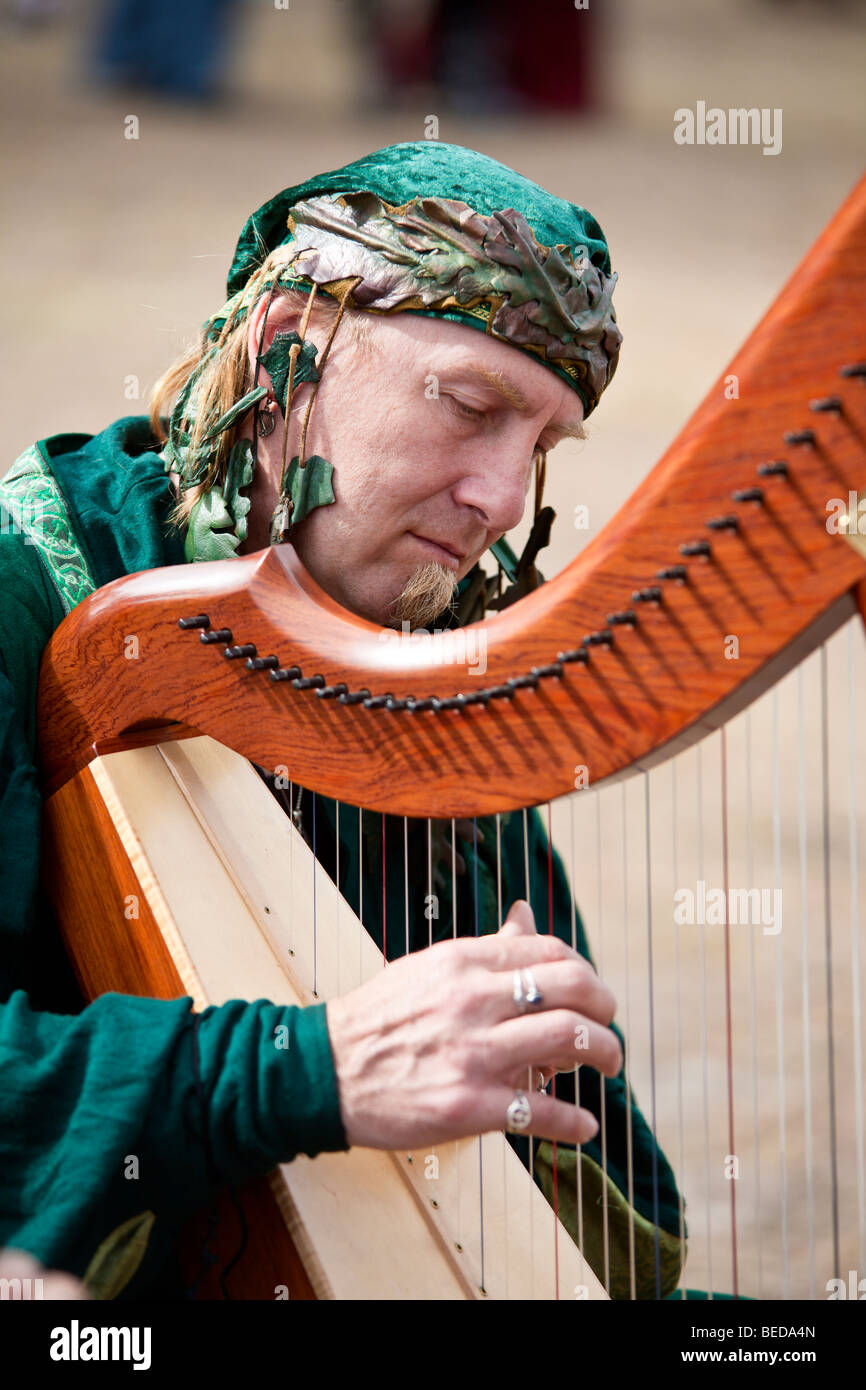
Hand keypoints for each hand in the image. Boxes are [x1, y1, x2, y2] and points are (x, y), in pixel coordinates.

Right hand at [325, 899, 621, 1149]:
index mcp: (464, 961)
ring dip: (605, 1055)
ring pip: (570, 1041)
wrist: (324, 1070)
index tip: (589, 994)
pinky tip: (585, 1126)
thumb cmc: (380, 1017)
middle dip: (606, 1009)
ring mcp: (473, 1054)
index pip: (551, 951)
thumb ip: (488, 949)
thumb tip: (526, 915)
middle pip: (574, 989)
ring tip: (608, 1068)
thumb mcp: (431, 966)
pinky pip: (541, 1111)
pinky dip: (575, 1122)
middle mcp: (473, 1000)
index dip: (585, 971)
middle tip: (609, 1028)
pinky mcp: (468, 1105)